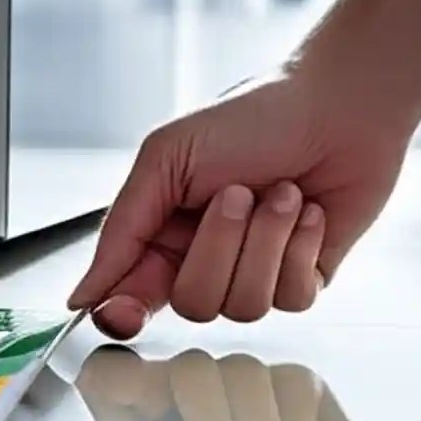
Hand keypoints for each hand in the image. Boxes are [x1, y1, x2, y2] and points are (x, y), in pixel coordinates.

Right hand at [68, 70, 409, 338]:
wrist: (338, 106)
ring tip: (279, 192)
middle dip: (217, 247)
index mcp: (160, 232)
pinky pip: (291, 299)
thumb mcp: (166, 157)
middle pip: (191, 304)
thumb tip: (82, 294)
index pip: (127, 294)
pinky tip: (309, 211)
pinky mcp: (301, 277)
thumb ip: (121, 229)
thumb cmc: (253, 117)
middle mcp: (203, 258)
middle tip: (236, 194)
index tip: (124, 314)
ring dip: (264, 240)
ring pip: (243, 306)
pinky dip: (300, 246)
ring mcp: (253, 272)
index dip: (122, 312)